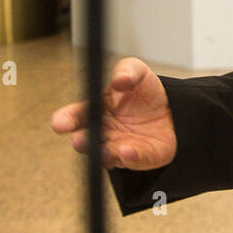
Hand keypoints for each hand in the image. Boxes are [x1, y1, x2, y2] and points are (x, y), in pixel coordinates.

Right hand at [49, 57, 175, 168]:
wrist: (173, 107)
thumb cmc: (145, 90)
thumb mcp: (137, 72)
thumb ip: (127, 71)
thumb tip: (120, 80)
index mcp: (95, 111)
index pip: (75, 117)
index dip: (65, 120)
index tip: (60, 124)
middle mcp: (103, 133)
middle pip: (86, 141)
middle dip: (82, 141)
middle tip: (79, 140)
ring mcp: (120, 148)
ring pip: (107, 156)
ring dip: (105, 153)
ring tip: (107, 149)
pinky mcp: (141, 158)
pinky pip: (134, 161)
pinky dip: (131, 158)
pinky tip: (127, 151)